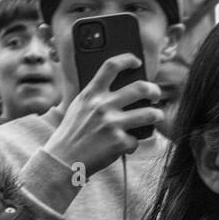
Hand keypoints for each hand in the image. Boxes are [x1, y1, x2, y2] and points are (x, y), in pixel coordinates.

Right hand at [44, 54, 162, 176]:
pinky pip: (137, 140)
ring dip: (156, 115)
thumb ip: (95, 97)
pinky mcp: (119, 142)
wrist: (62, 160)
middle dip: (154, 90)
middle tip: (155, 94)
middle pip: (140, 87)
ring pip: (150, 114)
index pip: (111, 66)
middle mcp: (102, 106)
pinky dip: (132, 144)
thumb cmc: (71, 133)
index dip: (127, 59)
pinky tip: (123, 146)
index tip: (137, 62)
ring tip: (155, 116)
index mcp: (90, 94)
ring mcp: (112, 124)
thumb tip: (122, 88)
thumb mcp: (77, 108)